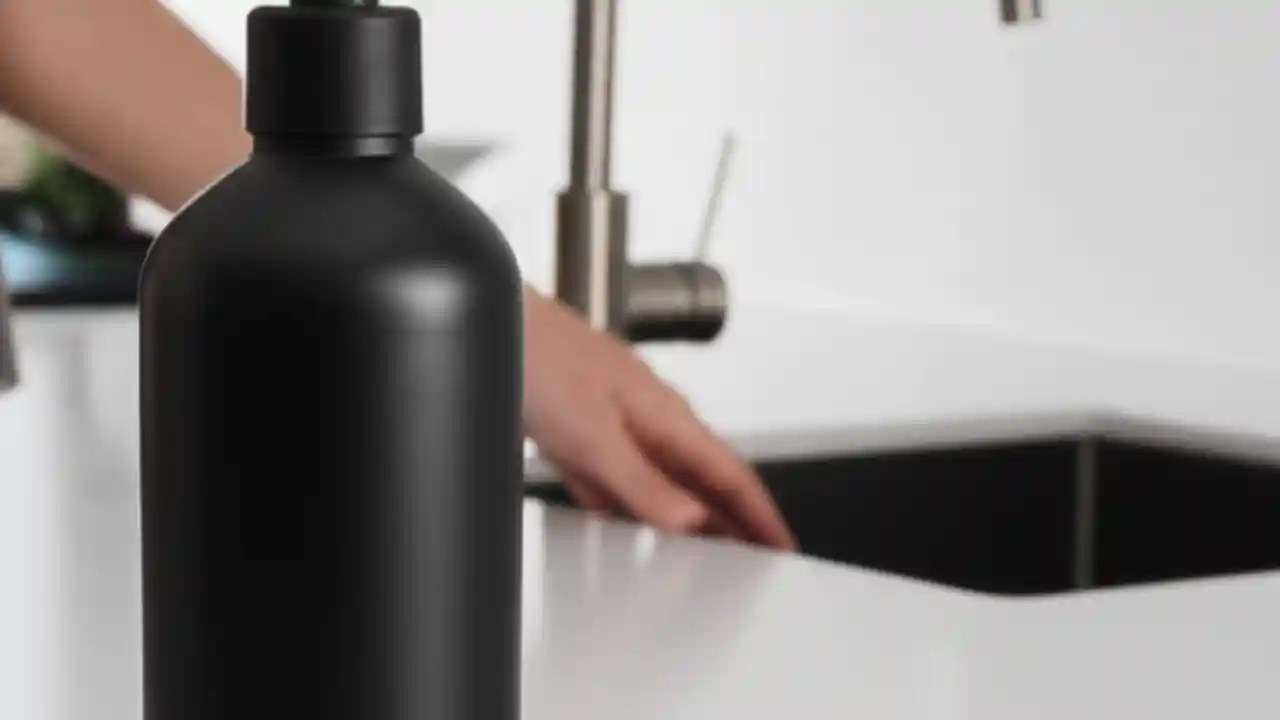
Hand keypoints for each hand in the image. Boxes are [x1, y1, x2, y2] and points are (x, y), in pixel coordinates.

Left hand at [522, 287, 794, 549]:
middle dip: (736, 522)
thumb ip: (642, 482)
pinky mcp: (585, 432)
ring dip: (690, 519)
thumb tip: (690, 520)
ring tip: (708, 553)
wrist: (497, 325)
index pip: (732, 476)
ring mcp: (619, 425)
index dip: (762, 516)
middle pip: (706, 482)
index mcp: (668, 418)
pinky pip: (622, 481)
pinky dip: (637, 508)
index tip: (784, 546)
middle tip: (758, 562)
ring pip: (666, 484)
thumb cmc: (543, 360)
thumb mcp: (595, 435)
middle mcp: (651, 421)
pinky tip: (631, 523)